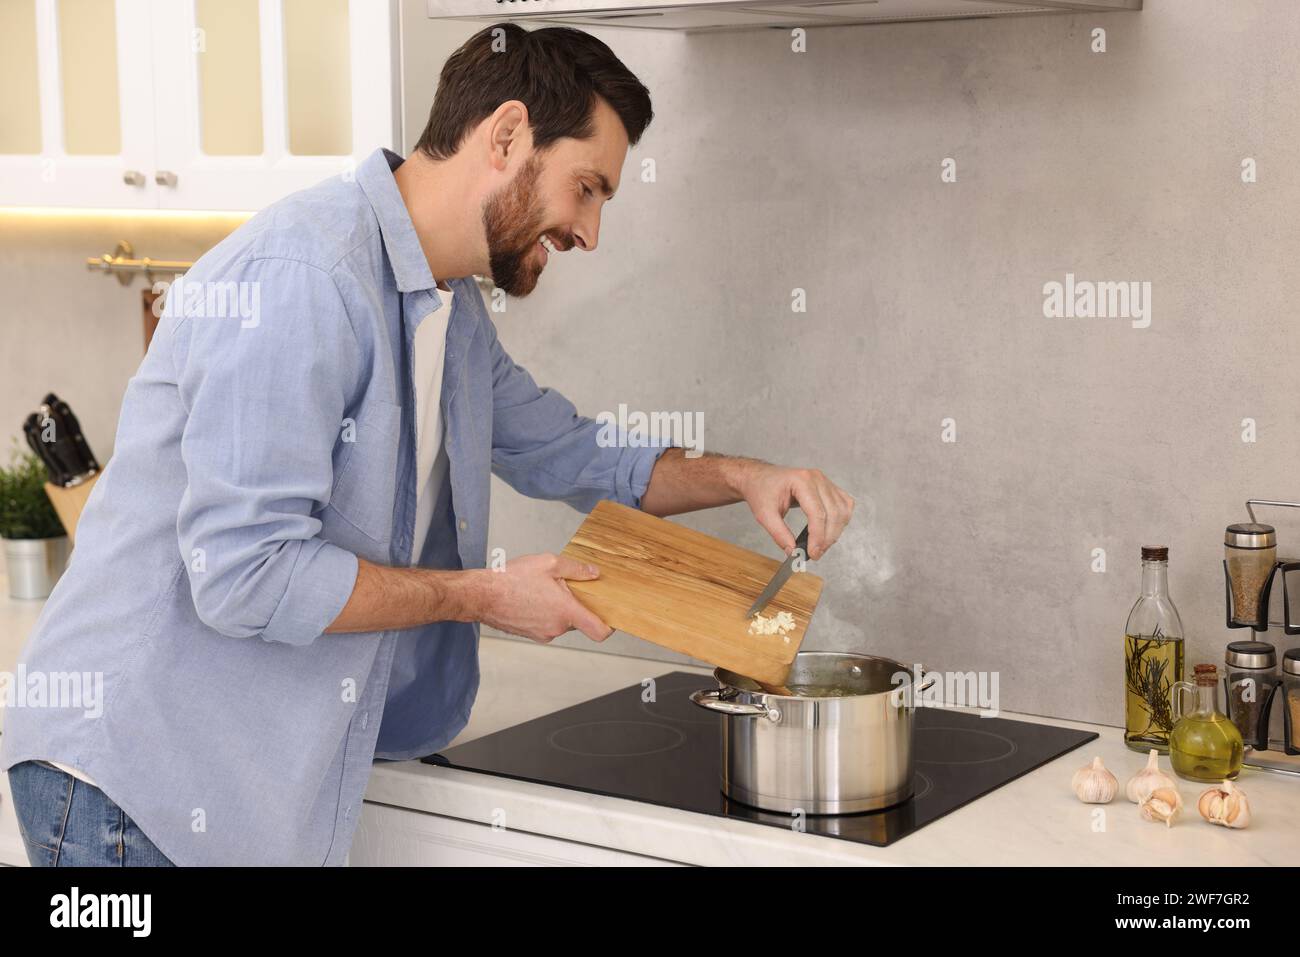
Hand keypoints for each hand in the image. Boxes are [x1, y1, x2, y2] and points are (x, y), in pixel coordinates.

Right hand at [477, 553, 612, 642]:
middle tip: (564, 586)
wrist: (482, 595)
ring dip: (558, 608)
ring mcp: (542, 633)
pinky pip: (546, 624)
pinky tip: (531, 597)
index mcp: (566, 611)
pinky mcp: (530, 634)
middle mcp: (556, 628)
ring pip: (561, 622)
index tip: (611, 616)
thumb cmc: (512, 579)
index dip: (609, 626)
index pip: (599, 631)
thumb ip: (576, 569)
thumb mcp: (549, 563)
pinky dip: (545, 613)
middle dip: (575, 605)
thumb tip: (594, 573)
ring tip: (541, 589)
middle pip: (578, 621)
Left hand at [735, 464, 853, 559]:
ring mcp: (825, 482)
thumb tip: (793, 552)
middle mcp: (817, 478)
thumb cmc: (761, 490)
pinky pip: (844, 506)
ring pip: (842, 511)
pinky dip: (840, 521)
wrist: (760, 477)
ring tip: (821, 546)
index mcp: (801, 480)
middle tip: (816, 554)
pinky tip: (830, 531)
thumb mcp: (764, 514)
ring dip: (835, 532)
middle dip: (827, 538)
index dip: (818, 536)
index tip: (813, 553)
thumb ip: (779, 534)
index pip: (818, 513)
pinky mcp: (829, 488)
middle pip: (834, 513)